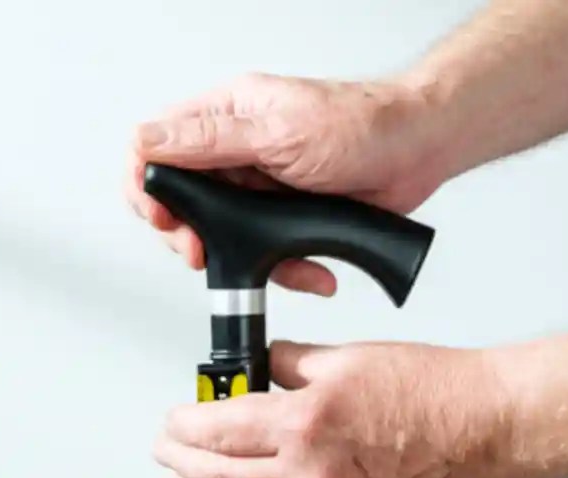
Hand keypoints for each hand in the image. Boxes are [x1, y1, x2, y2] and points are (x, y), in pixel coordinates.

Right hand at [125, 72, 448, 295]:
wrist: (421, 150)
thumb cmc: (363, 126)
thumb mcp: (277, 133)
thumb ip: (208, 141)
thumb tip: (146, 141)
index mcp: (224, 116)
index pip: (155, 148)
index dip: (148, 189)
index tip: (163, 220)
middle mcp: (233, 150)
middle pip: (179, 201)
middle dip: (189, 235)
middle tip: (201, 253)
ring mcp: (256, 186)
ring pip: (220, 234)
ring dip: (241, 259)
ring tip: (270, 266)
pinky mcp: (281, 216)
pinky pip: (262, 252)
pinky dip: (284, 269)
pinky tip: (310, 271)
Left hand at [153, 340, 515, 477]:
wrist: (486, 429)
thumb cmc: (432, 392)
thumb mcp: (345, 357)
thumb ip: (288, 363)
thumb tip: (259, 366)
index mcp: (305, 425)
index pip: (217, 430)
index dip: (184, 425)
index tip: (173, 419)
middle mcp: (310, 477)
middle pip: (219, 476)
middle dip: (181, 462)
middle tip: (165, 450)